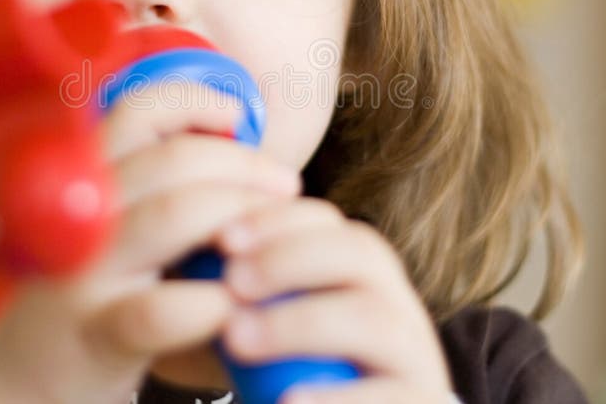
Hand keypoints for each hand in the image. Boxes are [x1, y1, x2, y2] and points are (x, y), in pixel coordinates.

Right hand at [0, 82, 300, 402]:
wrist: (12, 376)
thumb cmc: (79, 288)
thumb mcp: (96, 220)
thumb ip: (145, 182)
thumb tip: (237, 145)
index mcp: (77, 179)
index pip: (133, 111)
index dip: (192, 101)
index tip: (236, 114)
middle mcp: (75, 215)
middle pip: (171, 160)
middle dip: (243, 164)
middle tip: (284, 182)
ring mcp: (81, 274)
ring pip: (174, 214)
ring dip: (240, 212)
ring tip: (275, 226)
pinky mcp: (95, 335)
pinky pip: (163, 309)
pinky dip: (213, 301)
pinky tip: (232, 302)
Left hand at [215, 197, 453, 403]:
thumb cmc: (289, 382)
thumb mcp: (268, 331)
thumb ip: (241, 298)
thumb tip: (185, 266)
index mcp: (361, 273)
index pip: (326, 222)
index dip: (276, 220)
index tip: (222, 237)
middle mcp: (397, 304)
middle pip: (360, 252)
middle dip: (290, 258)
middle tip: (231, 282)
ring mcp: (415, 356)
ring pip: (373, 318)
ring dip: (300, 321)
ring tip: (237, 339)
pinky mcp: (420, 403)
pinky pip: (388, 397)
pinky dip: (335, 399)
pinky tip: (285, 402)